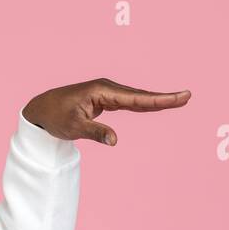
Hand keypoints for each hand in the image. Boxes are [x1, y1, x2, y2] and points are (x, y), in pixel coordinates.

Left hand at [23, 78, 190, 145]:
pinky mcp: (105, 100)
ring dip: (157, 101)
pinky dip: (143, 105)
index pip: (135, 98)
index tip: (178, 97)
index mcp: (102, 91)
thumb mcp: (73, 128)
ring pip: (136, 99)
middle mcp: (107, 88)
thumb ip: (94, 132)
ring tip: (179, 100)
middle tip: (188, 96)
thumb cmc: (55, 117)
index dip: (158, 100)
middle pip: (141, 96)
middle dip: (164, 98)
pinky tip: (156, 105)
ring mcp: (107, 93)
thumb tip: (115, 141)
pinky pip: (129, 103)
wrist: (41, 109)